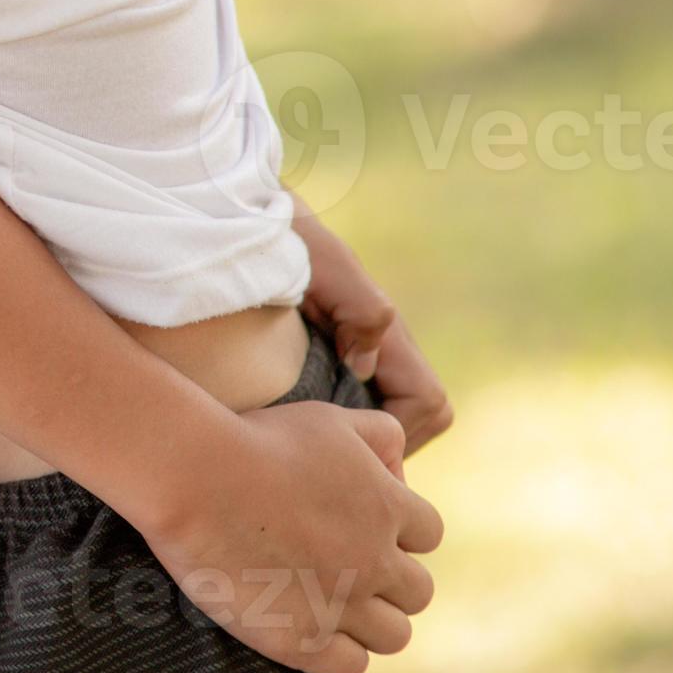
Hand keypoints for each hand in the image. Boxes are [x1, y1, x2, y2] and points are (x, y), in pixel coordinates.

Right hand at [131, 400, 440, 672]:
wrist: (193, 477)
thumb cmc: (254, 440)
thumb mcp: (327, 419)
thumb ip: (379, 433)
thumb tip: (398, 467)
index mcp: (388, 508)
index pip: (428, 534)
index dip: (399, 531)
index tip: (363, 527)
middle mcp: (375, 561)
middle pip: (417, 591)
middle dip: (388, 580)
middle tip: (345, 567)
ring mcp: (341, 604)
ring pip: (393, 634)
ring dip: (370, 621)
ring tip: (331, 604)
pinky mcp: (303, 639)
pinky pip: (351, 664)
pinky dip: (339, 650)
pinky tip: (309, 627)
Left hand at [296, 204, 453, 453]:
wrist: (245, 213)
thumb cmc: (279, 237)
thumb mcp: (317, 264)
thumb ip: (359, 306)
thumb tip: (366, 366)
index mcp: (383, 329)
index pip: (427, 400)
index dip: (403, 433)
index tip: (352, 447)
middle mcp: (381, 340)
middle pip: (423, 411)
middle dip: (393, 442)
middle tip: (337, 459)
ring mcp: (361, 344)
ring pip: (395, 406)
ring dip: (372, 431)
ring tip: (321, 446)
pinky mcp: (336, 346)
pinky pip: (364, 394)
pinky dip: (348, 416)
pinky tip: (304, 424)